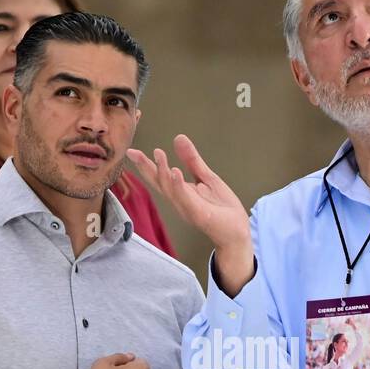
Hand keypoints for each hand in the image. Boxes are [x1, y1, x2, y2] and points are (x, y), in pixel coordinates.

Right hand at [126, 135, 253, 294]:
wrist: (238, 231)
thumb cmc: (222, 208)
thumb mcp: (206, 177)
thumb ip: (192, 159)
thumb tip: (178, 138)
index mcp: (180, 192)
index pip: (159, 176)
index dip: (145, 164)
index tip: (132, 151)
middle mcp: (179, 201)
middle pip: (158, 183)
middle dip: (146, 168)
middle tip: (134, 153)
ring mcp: (187, 208)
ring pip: (170, 189)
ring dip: (163, 172)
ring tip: (159, 155)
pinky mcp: (198, 214)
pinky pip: (186, 198)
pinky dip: (179, 185)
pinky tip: (175, 172)